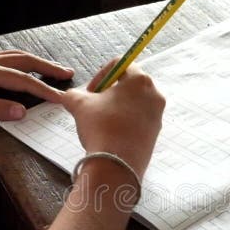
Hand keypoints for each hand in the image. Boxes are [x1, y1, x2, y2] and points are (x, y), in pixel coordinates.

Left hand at [0, 50, 73, 127]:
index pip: (22, 80)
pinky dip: (20, 62)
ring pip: (13, 56)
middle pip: (23, 61)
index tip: (62, 98)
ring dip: (34, 62)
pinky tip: (23, 68)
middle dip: (46, 68)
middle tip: (67, 74)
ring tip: (51, 69)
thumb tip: (23, 111)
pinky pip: (3, 58)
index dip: (44, 90)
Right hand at [61, 59, 165, 178]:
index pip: (120, 65)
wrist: (116, 165)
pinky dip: (126, 121)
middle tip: (95, 105)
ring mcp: (158, 114)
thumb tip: (71, 96)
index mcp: (140, 80)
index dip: (101, 75)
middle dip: (110, 91)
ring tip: (102, 121)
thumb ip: (73, 94)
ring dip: (117, 107)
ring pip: (135, 103)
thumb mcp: (79, 105)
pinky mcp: (156, 132)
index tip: (91, 91)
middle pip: (130, 84)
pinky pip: (140, 119)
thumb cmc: (100, 127)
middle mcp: (154, 94)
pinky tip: (112, 133)